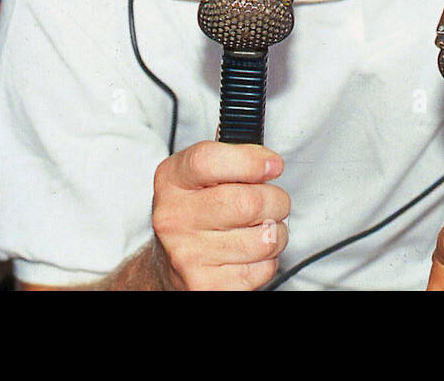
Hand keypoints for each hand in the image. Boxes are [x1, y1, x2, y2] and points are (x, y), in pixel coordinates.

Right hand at [149, 140, 289, 290]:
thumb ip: (232, 158)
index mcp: (172, 181)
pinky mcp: (207, 287)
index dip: (251, 161)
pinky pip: (263, 269)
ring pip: (264, 239)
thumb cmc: (195, 211)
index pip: (209, 161)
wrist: (166, 263)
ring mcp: (188, 256)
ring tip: (259, 229)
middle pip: (249, 203)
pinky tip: (248, 254)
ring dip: (276, 233)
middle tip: (273, 202)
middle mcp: (174, 218)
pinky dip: (267, 261)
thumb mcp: (200, 174)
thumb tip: (268, 162)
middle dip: (277, 201)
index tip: (272, 166)